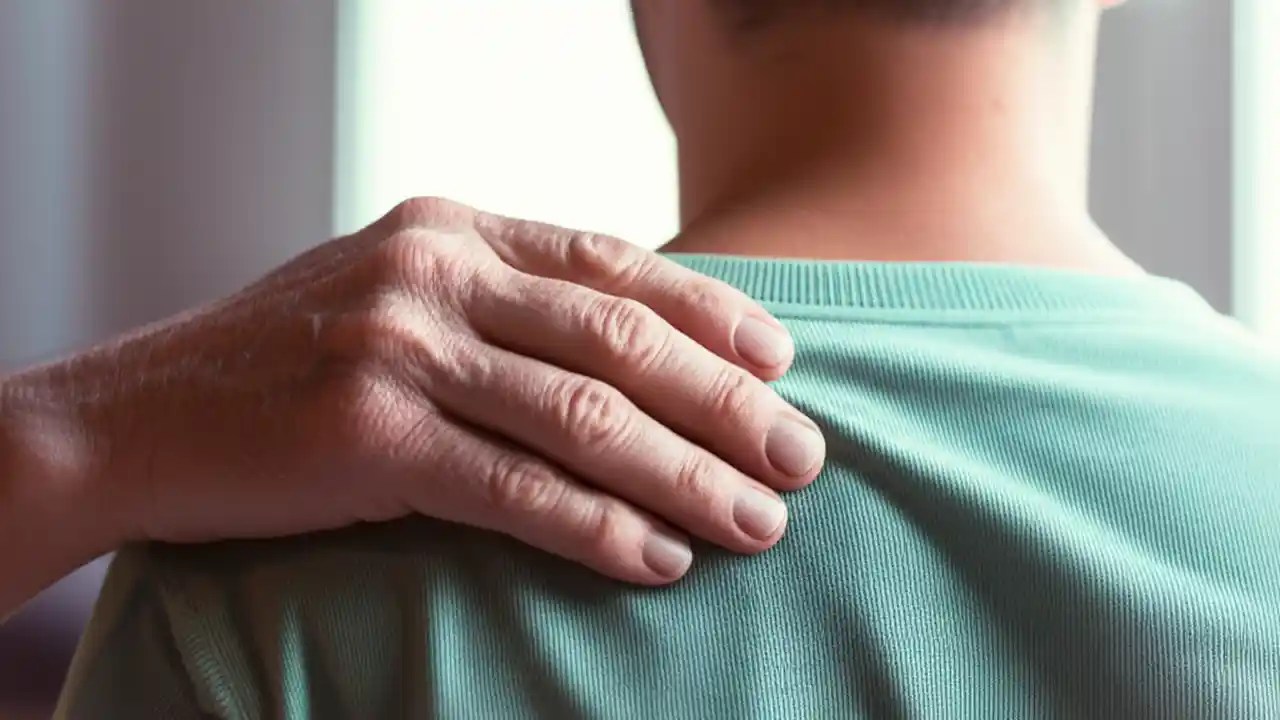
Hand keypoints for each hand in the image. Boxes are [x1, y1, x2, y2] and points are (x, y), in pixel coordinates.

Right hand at [1, 197, 824, 600]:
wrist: (136, 416)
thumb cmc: (283, 362)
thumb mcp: (393, 294)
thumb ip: (498, 300)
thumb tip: (627, 347)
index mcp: (451, 229)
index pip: (614, 264)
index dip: (712, 314)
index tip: (782, 363)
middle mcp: (433, 273)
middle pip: (622, 341)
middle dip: (727, 406)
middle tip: (801, 459)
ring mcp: (399, 349)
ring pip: (586, 419)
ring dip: (688, 477)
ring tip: (757, 523)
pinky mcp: (367, 437)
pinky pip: (516, 490)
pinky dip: (599, 528)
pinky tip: (658, 559)